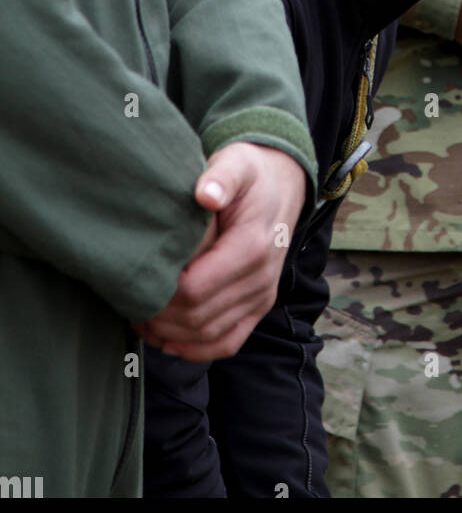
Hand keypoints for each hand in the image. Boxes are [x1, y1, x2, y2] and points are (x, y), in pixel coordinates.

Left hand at [133, 142, 307, 361]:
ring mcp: (262, 296)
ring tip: (140, 317)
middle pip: (198, 318)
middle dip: (158, 316)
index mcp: (253, 247)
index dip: (160, 293)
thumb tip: (206, 194)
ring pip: (209, 336)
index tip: (133, 280)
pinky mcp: (260, 306)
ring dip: (170, 335)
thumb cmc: (251, 173)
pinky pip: (228, 342)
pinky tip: (166, 339)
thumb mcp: (237, 162)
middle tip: (127, 301)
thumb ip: (222, 176)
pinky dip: (195, 349)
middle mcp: (261, 278)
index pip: (195, 289)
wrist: (282, 184)